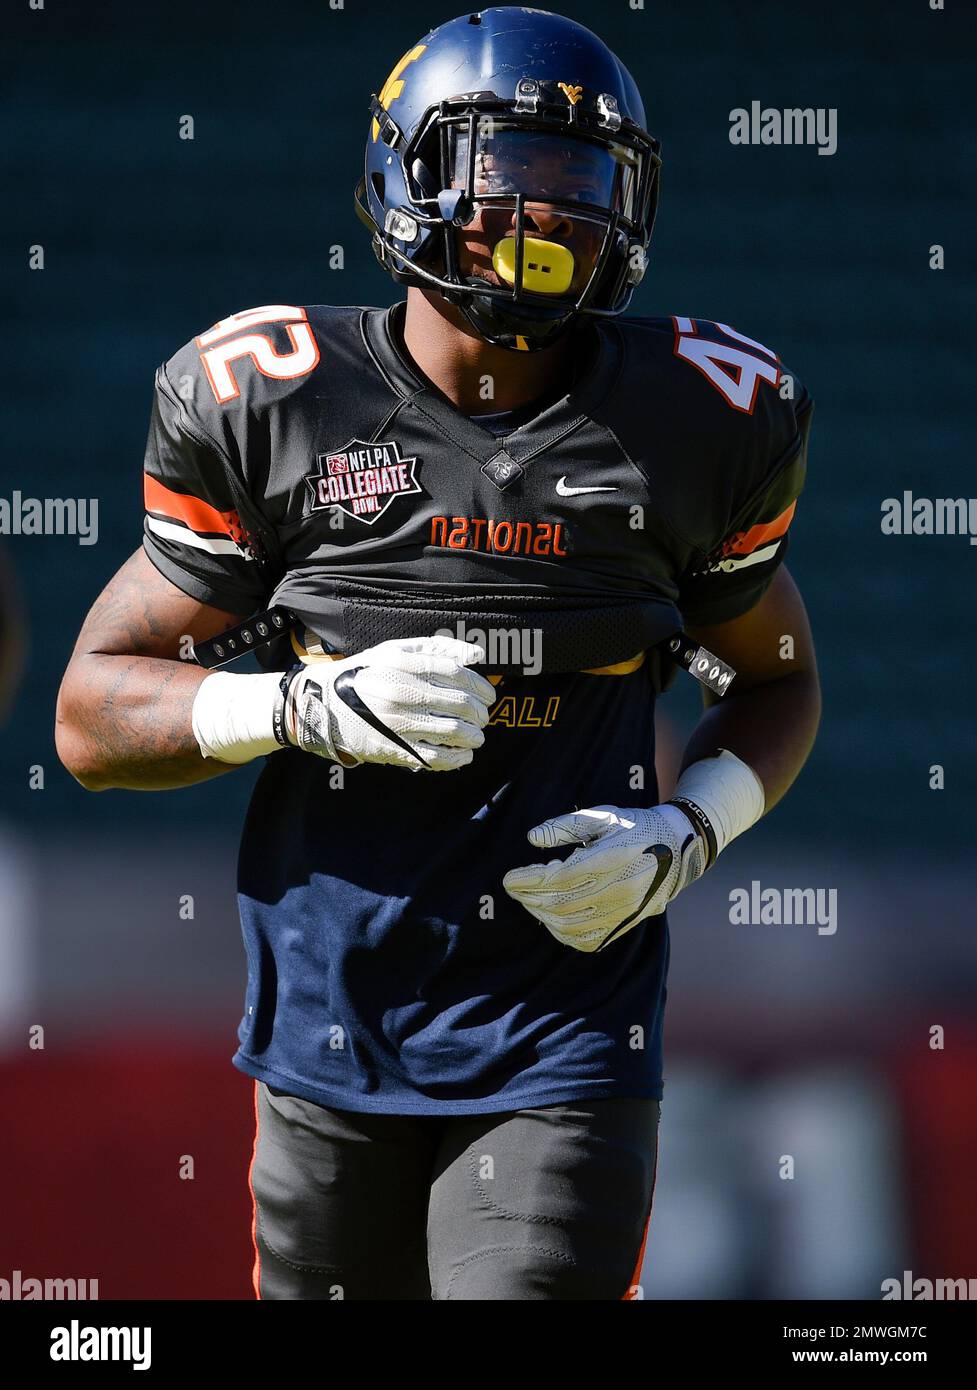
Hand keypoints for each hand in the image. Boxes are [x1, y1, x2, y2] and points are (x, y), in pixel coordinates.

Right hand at [283, 636, 495, 770]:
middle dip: (481, 712)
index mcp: (404, 665)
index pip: (457, 674)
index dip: (481, 686)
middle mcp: (402, 693)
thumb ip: (438, 649)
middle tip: (484, 716)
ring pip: (453, 732)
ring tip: (477, 735)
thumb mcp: (395, 651)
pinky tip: (464, 754)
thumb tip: (478, 655)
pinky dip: (458, 758)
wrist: (324, 705)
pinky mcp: (394, 749)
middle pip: (461, 704)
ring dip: (474, 735)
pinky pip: (435, 757)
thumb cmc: (366, 675)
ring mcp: (399, 723)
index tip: (488, 694)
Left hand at [503, 803, 707, 951]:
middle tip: (515, 887)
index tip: (509, 878)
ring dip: (542, 915)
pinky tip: (551, 918)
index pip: (558, 878)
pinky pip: (586, 940)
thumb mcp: (603, 816)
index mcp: (611, 859)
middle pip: (559, 903)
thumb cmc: (636, 828)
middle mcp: (619, 889)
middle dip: (529, 897)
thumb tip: (532, 839)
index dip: (528, 881)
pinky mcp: (625, 924)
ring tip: (530, 900)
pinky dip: (562, 933)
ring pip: (570, 924)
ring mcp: (623, 911)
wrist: (679, 849)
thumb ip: (565, 827)